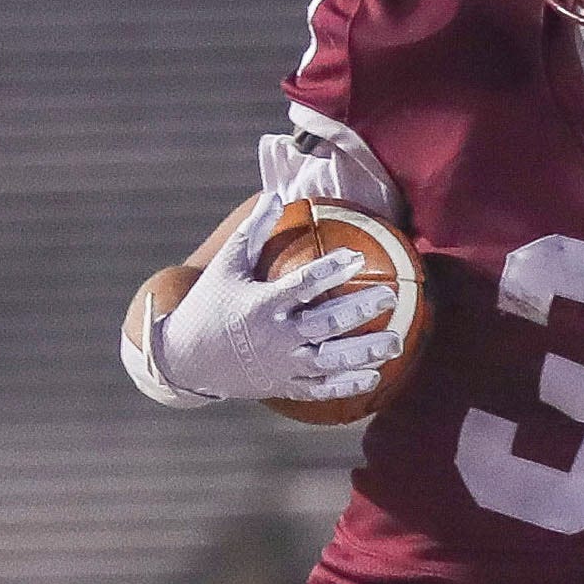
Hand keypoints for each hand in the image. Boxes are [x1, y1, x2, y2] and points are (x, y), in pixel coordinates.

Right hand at [153, 195, 400, 404]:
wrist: (187, 359)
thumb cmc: (211, 304)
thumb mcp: (226, 266)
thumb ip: (252, 232)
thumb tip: (275, 195)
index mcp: (261, 305)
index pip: (302, 284)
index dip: (330, 270)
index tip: (357, 258)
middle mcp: (275, 337)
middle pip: (326, 323)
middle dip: (361, 309)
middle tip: (390, 295)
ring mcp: (282, 366)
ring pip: (332, 361)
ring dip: (366, 353)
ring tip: (396, 340)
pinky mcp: (285, 387)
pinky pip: (322, 389)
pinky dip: (349, 385)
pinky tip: (376, 376)